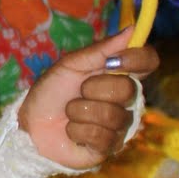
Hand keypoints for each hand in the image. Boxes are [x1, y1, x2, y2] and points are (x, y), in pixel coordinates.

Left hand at [18, 27, 156, 170]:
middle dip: (93, 89)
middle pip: (128, 89)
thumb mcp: (70, 65)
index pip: (148, 61)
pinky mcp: (109, 147)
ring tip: (70, 113)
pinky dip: (78, 131)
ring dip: (80, 112)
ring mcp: (120, 124)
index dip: (137, 59)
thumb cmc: (50, 92)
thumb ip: (101, 50)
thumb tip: (133, 30)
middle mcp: (125, 99)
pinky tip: (71, 130)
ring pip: (112, 115)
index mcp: (118, 74)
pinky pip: (102, 136)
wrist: (31, 124)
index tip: (113, 61)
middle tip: (78, 92)